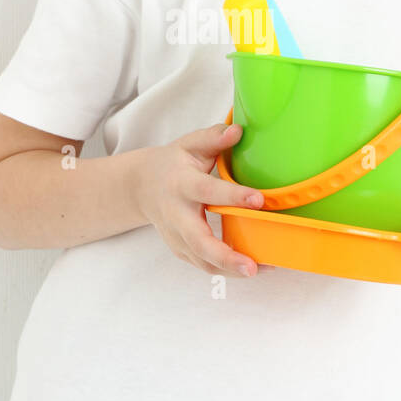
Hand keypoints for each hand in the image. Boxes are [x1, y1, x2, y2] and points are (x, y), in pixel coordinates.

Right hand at [135, 121, 274, 276]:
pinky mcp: (181, 250)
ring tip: (260, 269)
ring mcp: (177, 236)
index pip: (208, 191)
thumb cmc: (173, 164)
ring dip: (229, 270)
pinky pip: (204, 264)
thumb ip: (214, 138)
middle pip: (199, 241)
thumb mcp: (190, 145)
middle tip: (251, 266)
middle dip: (225, 256)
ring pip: (202, 260)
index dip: (232, 196)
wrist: (141, 187)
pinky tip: (251, 267)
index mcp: (181, 184)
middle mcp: (177, 214)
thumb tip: (239, 131)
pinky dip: (226, 270)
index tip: (259, 200)